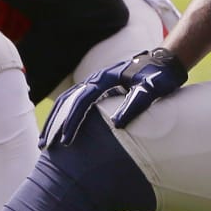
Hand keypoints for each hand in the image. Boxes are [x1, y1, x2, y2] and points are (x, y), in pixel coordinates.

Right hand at [39, 47, 186, 146]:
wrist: (166, 63)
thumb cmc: (160, 77)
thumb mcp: (152, 89)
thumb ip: (136, 103)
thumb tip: (116, 125)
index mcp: (105, 78)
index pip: (81, 101)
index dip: (71, 121)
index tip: (65, 142)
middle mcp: (96, 79)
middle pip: (68, 101)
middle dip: (55, 124)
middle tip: (45, 146)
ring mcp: (97, 84)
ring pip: (68, 102)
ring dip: (55, 121)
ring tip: (45, 143)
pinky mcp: (101, 90)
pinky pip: (76, 103)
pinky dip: (65, 117)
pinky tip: (61, 131)